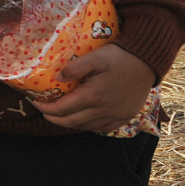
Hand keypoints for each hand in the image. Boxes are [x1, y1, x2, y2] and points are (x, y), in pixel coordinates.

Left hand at [31, 45, 155, 131]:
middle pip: (71, 122)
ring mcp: (116, 116)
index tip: (36, 103)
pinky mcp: (125, 116)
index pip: (62, 109)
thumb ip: (75, 67)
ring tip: (61, 115)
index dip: (46, 108)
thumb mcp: (95, 57)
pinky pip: (103, 128)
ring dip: (70, 123)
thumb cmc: (120, 57)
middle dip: (54, 118)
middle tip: (44, 111)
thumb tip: (57, 78)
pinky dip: (88, 126)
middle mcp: (103, 110)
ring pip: (86, 127)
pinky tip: (83, 119)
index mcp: (93, 96)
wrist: (148, 62)